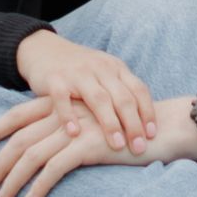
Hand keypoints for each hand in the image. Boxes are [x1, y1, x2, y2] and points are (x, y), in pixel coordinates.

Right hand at [0, 29, 159, 159]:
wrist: (43, 48)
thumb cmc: (80, 70)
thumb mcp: (105, 74)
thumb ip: (122, 93)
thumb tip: (146, 125)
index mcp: (115, 67)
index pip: (138, 89)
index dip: (148, 112)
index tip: (153, 135)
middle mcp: (99, 68)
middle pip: (122, 97)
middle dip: (133, 124)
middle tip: (139, 148)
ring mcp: (76, 73)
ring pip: (98, 99)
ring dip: (110, 123)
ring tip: (117, 145)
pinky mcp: (54, 79)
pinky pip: (63, 99)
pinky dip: (69, 116)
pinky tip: (75, 134)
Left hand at [0, 87, 196, 196]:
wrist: (165, 125)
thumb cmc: (130, 128)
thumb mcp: (95, 123)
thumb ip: (72, 128)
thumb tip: (48, 147)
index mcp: (64, 104)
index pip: (18, 113)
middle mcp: (66, 113)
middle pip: (19, 136)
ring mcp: (76, 128)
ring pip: (32, 153)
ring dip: (13, 178)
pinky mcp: (90, 145)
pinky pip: (55, 167)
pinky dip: (40, 185)